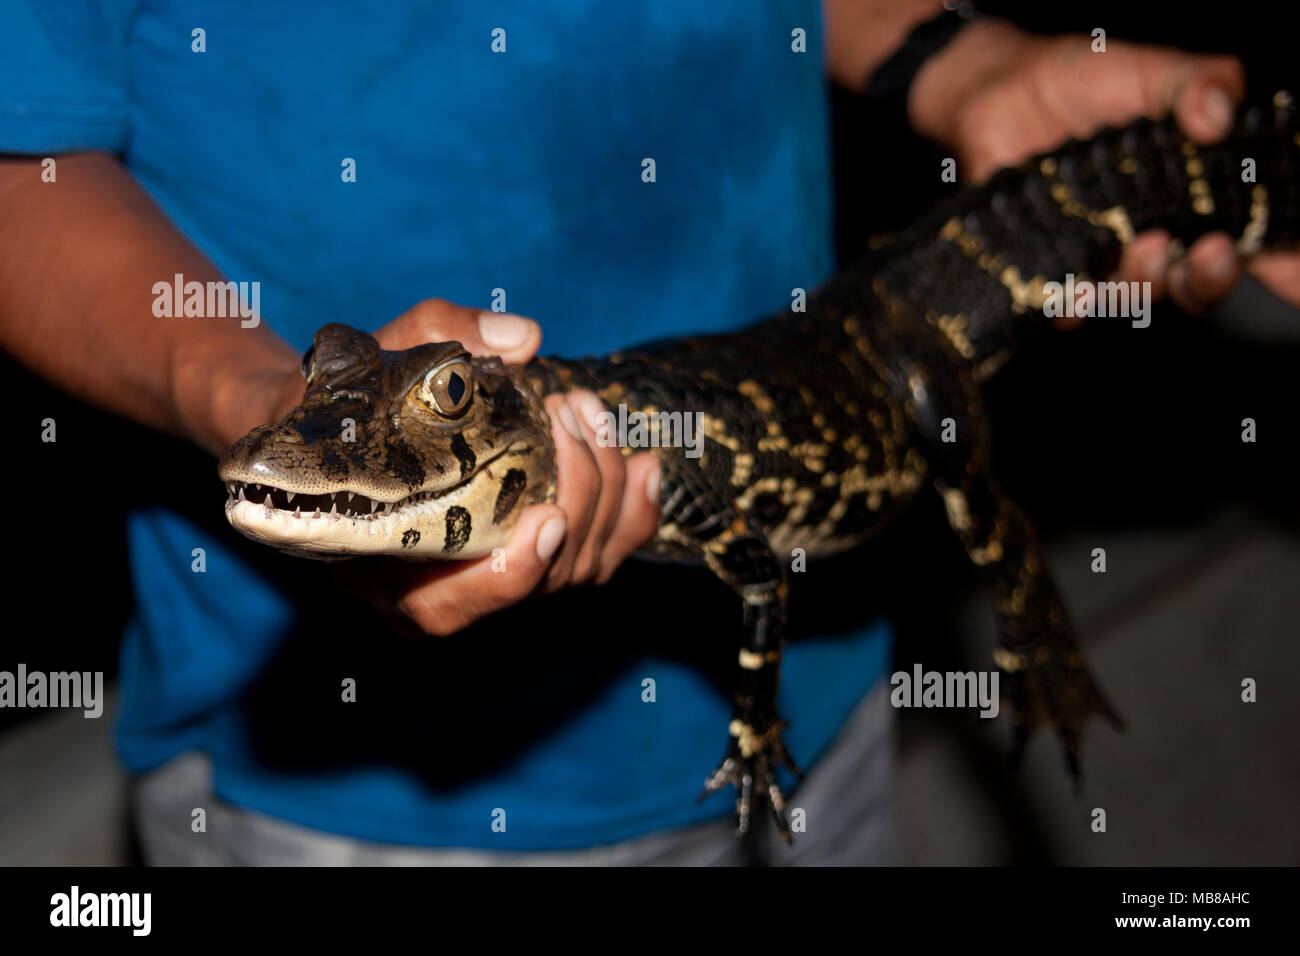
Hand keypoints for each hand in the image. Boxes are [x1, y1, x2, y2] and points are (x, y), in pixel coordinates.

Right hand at [336, 298, 661, 636]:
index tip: (549, 519)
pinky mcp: (542, 563)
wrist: (356, 433)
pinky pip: (602, 556)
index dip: (508, 575)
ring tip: (590, 411)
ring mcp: (498, 581)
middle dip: (577, 493)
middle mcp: (441, 593)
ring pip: (579, 566)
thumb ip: (440, 336)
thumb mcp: (379, 360)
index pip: (444, 607)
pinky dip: (634, 514)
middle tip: (569, 410)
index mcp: (380, 571)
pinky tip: (648, 467)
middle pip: (537, 579)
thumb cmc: (356, 404)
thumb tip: (523, 338)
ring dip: (607, 487)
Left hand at [909, 19, 1299, 316]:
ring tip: (1143, 247)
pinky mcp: (1047, 265)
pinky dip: (1073, 302)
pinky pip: (1063, 303)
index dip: (1258, 263)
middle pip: (1192, 286)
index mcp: (1190, 199)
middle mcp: (1150, 237)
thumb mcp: (1154, 72)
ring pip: (1133, 295)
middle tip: (1208, 254)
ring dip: (1144, 282)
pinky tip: (1076, 287)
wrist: (1008, 89)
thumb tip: (1217, 117)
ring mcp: (1099, 255)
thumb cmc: (1088, 83)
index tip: (1257, 258)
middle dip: (1207, 279)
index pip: (1235, 244)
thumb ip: (1196, 85)